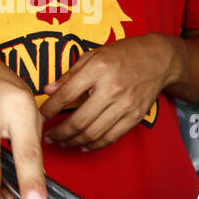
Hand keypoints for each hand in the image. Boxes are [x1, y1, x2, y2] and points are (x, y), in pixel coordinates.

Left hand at [39, 34, 182, 150]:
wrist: (159, 58)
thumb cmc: (123, 54)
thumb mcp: (93, 55)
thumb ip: (70, 75)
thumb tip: (48, 90)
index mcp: (98, 69)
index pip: (66, 95)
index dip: (49, 110)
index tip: (40, 116)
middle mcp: (111, 89)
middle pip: (79, 120)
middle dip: (59, 132)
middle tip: (48, 136)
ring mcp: (125, 105)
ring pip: (93, 133)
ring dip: (74, 141)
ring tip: (62, 142)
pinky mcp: (135, 116)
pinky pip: (111, 137)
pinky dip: (94, 145)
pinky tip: (82, 145)